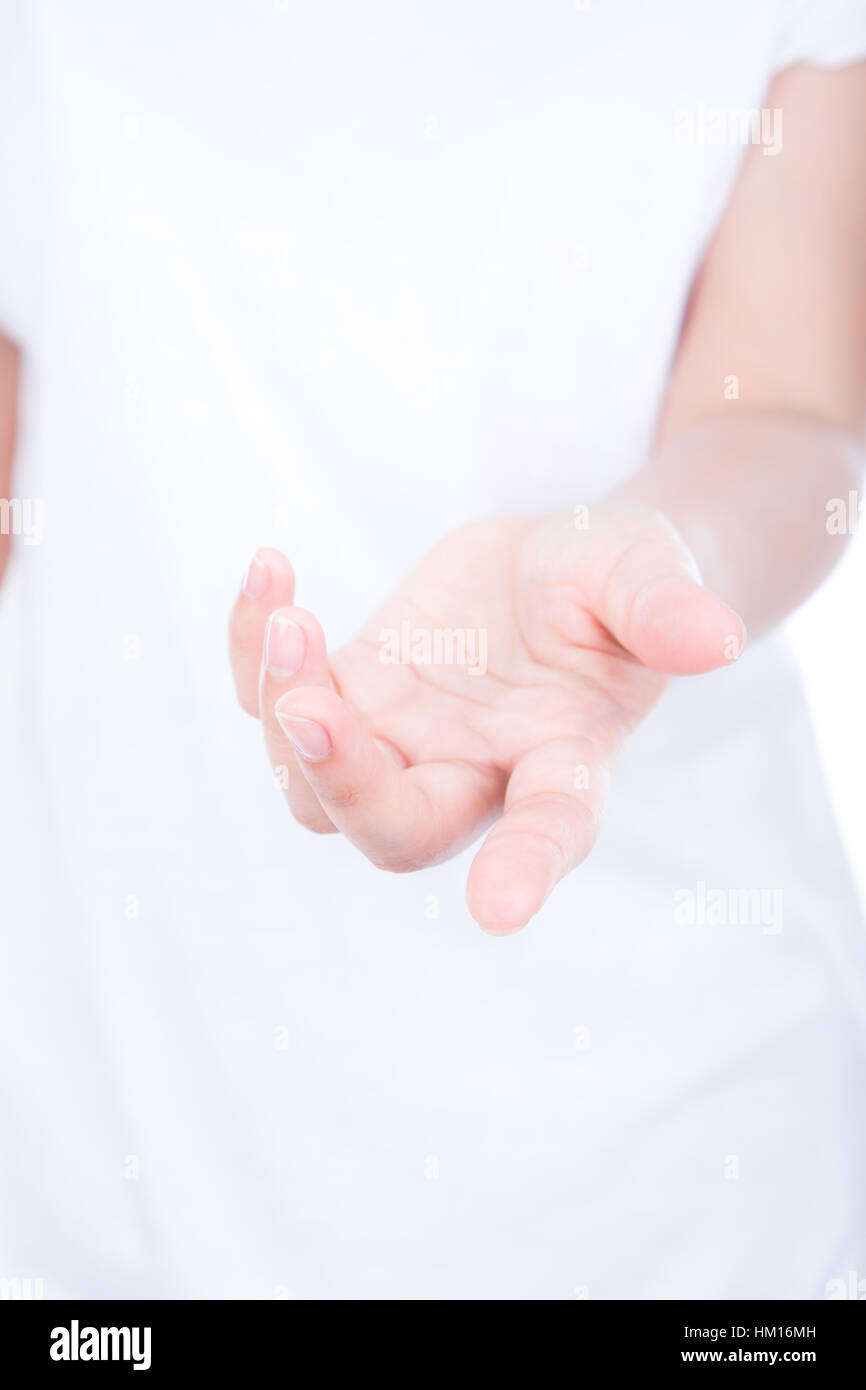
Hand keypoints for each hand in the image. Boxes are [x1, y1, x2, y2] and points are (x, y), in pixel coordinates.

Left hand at [229, 503, 743, 933]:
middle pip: (394, 832)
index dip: (526, 868)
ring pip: (310, 783)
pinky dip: (252, 646)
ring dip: (281, 707)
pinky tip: (269, 571)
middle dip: (344, 784)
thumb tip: (713, 636)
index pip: (549, 827)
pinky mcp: (353, 691)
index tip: (499, 910)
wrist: (561, 570)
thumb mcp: (647, 576)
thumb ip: (665, 608)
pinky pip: (275, 696)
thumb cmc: (618, 584)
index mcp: (563, 762)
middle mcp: (474, 774)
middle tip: (314, 706)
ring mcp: (402, 741)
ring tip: (290, 613)